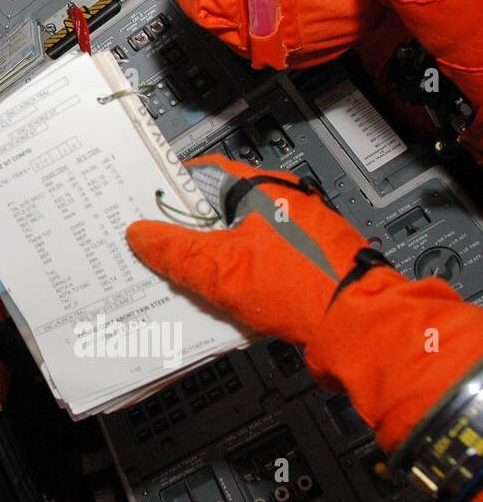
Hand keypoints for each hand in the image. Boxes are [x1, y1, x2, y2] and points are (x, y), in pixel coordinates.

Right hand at [128, 153, 482, 454]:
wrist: (361, 328)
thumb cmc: (302, 286)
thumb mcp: (218, 268)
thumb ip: (173, 249)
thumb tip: (141, 234)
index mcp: (264, 189)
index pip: (204, 173)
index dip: (171, 187)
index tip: (146, 203)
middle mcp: (286, 205)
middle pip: (220, 211)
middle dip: (188, 232)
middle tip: (158, 246)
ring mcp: (301, 236)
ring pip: (240, 241)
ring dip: (213, 260)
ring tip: (185, 279)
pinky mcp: (310, 266)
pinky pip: (261, 265)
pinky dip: (239, 279)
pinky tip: (224, 301)